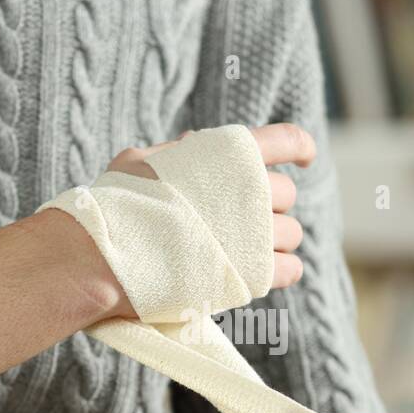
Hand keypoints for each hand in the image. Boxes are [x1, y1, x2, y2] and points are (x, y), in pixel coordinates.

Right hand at [93, 123, 312, 317]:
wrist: (109, 256)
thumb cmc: (117, 207)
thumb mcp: (139, 161)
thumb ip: (175, 152)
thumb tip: (195, 144)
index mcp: (228, 153)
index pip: (286, 138)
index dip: (300, 147)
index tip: (303, 158)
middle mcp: (252, 188)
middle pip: (286, 192)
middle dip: (270, 205)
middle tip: (242, 220)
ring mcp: (258, 232)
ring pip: (292, 233)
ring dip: (274, 241)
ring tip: (243, 252)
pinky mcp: (258, 272)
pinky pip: (291, 269)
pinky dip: (281, 271)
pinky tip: (262, 274)